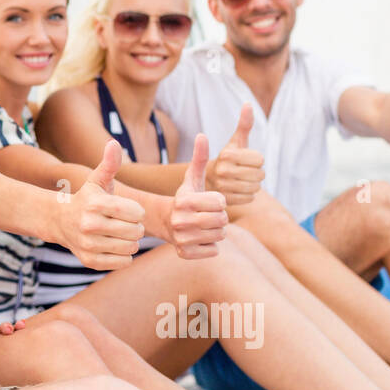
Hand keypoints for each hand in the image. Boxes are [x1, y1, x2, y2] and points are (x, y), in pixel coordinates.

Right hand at [59, 141, 144, 269]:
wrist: (59, 221)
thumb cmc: (87, 199)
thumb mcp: (97, 180)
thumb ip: (109, 164)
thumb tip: (114, 143)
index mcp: (95, 204)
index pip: (135, 212)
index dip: (136, 211)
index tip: (128, 210)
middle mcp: (89, 225)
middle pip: (135, 231)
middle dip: (135, 227)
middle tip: (125, 224)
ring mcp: (88, 245)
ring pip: (131, 248)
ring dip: (131, 242)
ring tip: (120, 235)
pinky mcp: (89, 261)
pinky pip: (123, 263)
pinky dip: (124, 256)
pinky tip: (114, 246)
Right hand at [168, 134, 227, 258]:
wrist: (166, 222)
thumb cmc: (186, 198)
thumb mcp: (192, 178)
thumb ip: (199, 158)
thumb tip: (203, 135)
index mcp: (184, 201)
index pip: (221, 202)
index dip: (219, 201)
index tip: (207, 201)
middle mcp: (181, 221)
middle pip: (222, 220)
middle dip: (220, 217)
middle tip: (209, 215)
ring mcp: (182, 239)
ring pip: (220, 236)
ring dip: (217, 231)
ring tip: (204, 226)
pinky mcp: (185, 254)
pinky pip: (213, 251)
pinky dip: (210, 246)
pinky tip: (199, 238)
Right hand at [204, 104, 264, 204]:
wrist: (208, 178)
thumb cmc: (228, 158)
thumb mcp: (235, 141)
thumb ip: (244, 124)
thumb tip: (248, 104)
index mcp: (227, 154)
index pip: (260, 160)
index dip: (257, 160)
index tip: (246, 160)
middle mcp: (223, 170)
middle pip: (260, 175)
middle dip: (257, 174)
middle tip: (247, 172)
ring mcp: (223, 186)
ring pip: (256, 188)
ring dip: (253, 185)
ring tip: (243, 180)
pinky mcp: (225, 200)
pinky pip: (249, 199)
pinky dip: (247, 195)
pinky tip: (239, 190)